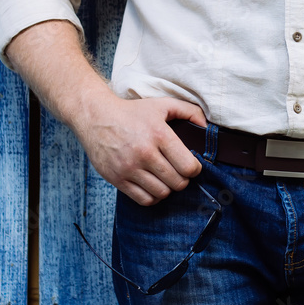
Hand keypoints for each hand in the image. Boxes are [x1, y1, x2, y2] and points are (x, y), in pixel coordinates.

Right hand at [75, 94, 206, 205]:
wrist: (97, 117)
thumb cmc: (132, 112)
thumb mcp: (162, 104)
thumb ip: (189, 111)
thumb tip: (207, 128)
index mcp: (159, 134)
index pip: (188, 166)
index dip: (195, 169)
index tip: (191, 165)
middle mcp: (145, 153)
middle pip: (177, 182)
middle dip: (183, 179)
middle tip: (178, 172)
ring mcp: (129, 168)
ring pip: (162, 193)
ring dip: (168, 188)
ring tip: (165, 178)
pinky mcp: (117, 179)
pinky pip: (144, 200)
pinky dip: (153, 197)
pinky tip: (153, 186)